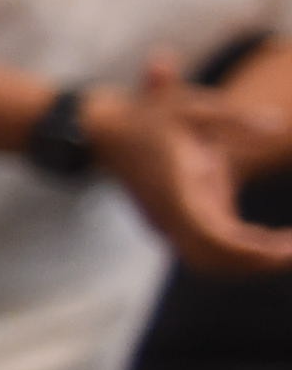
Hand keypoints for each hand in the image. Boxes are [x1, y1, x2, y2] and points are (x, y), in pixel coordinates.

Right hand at [86, 61, 291, 275]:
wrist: (97, 131)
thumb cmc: (147, 117)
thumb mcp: (191, 108)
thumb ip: (237, 118)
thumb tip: (279, 124)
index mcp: (174, 193)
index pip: (214, 240)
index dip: (253, 251)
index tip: (289, 247)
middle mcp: (168, 217)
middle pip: (214, 260)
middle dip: (257, 262)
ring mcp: (165, 223)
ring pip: (208, 261)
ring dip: (246, 261)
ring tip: (286, 248)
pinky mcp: (168, 223)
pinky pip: (202, 251)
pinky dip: (234, 253)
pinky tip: (265, 242)